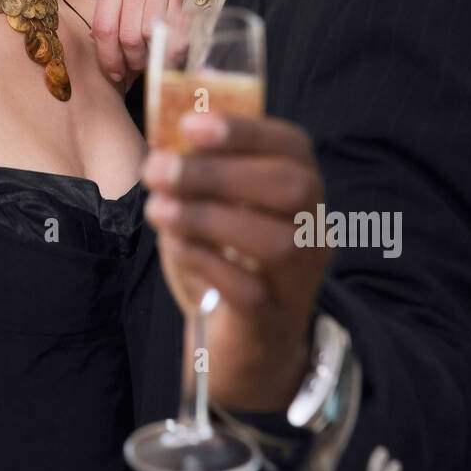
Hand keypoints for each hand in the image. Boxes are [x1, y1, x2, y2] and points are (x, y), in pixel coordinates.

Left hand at [91, 0, 202, 81]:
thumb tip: (110, 34)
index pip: (104, 27)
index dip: (108, 57)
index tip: (114, 72)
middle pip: (129, 36)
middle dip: (133, 61)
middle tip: (138, 68)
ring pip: (154, 32)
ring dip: (156, 55)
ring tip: (157, 59)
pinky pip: (180, 20)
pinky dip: (179, 40)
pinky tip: (178, 45)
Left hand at [143, 111, 328, 413]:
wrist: (251, 346)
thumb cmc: (230, 259)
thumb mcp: (221, 208)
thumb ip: (203, 173)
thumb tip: (162, 141)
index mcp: (303, 191)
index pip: (292, 146)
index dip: (244, 130)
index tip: (189, 124)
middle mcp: (313, 230)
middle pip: (291, 188)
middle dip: (219, 173)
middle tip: (158, 170)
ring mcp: (300, 278)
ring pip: (276, 241)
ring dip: (207, 217)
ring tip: (157, 209)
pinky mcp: (273, 321)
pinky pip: (252, 291)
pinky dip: (208, 263)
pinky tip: (175, 246)